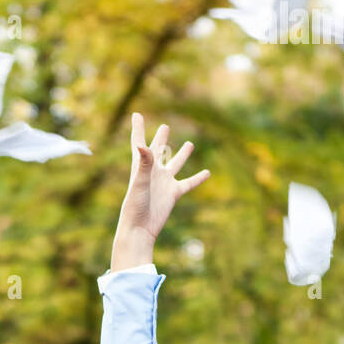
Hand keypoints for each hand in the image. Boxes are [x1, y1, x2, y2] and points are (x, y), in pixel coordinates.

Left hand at [110, 113, 209, 269]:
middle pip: (158, 150)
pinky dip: (198, 178)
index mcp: (141, 166)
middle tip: (165, 127)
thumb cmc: (135, 206)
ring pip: (175, 164)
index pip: (139, 143)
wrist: (140, 229)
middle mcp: (153, 172)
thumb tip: (143, 145)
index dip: (138, 128)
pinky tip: (208, 173)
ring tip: (189, 144)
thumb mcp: (140, 182)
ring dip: (182, 154)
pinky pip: (189, 183)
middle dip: (160, 138)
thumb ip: (144, 163)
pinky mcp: (173, 193)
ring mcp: (164, 182)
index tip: (136, 114)